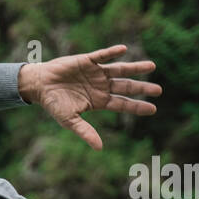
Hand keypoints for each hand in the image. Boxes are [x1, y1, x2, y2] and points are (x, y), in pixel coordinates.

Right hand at [18, 43, 159, 149]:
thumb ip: (85, 131)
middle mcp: (101, 86)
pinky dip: (112, 52)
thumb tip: (99, 148)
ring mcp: (96, 72)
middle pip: (126, 86)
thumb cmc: (53, 104)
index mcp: (99, 100)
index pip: (122, 103)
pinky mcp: (87, 60)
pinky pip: (102, 55)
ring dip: (135, 68)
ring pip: (120, 69)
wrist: (39, 86)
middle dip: (142, 88)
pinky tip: (124, 50)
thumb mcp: (69, 120)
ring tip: (152, 66)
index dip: (137, 106)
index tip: (153, 109)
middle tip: (159, 90)